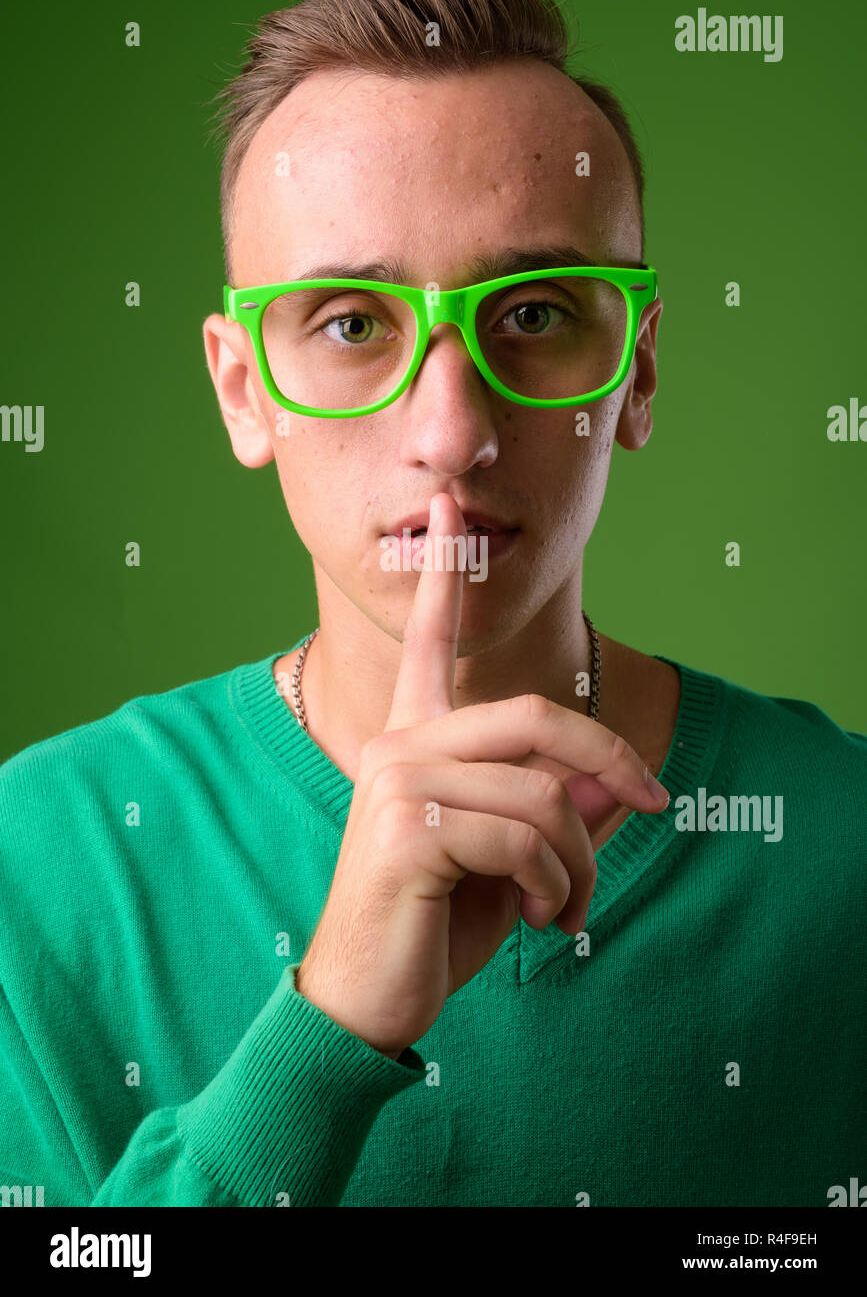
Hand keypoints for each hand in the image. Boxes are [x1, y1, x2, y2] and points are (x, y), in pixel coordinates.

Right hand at [296, 492, 668, 1056]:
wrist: (367, 996)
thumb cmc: (434, 923)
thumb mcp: (514, 863)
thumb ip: (560, 814)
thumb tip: (620, 789)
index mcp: (416, 738)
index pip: (433, 641)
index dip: (445, 574)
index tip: (450, 505)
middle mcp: (400, 743)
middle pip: (535, 715)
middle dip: (613, 758)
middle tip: (658, 805)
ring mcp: (398, 779)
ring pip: (543, 792)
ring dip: (581, 862)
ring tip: (566, 909)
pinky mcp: (406, 826)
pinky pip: (524, 838)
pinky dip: (553, 886)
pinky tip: (535, 920)